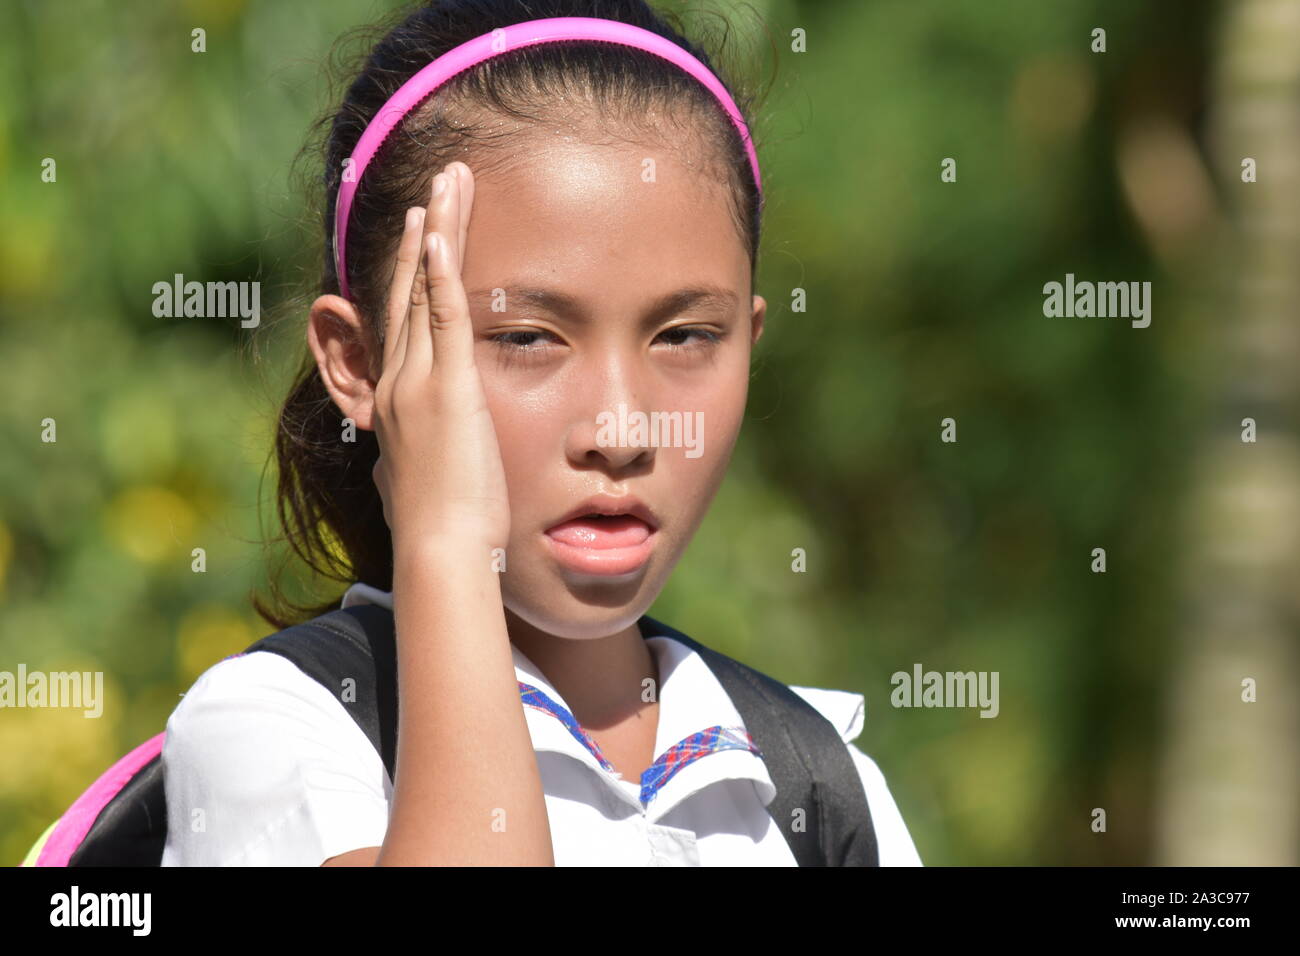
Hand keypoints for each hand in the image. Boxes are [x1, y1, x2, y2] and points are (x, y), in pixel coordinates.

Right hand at [370, 162, 509, 556]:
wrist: (440, 551)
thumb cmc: (440, 525)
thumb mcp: (418, 476)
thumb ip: (413, 453)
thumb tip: (404, 462)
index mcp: (395, 397)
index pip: (404, 316)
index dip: (414, 266)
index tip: (426, 226)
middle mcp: (397, 380)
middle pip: (410, 288)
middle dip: (427, 230)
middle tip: (440, 181)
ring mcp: (418, 381)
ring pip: (425, 288)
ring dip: (439, 230)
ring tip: (448, 181)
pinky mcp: (446, 390)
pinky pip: (441, 317)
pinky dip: (440, 272)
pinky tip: (442, 230)